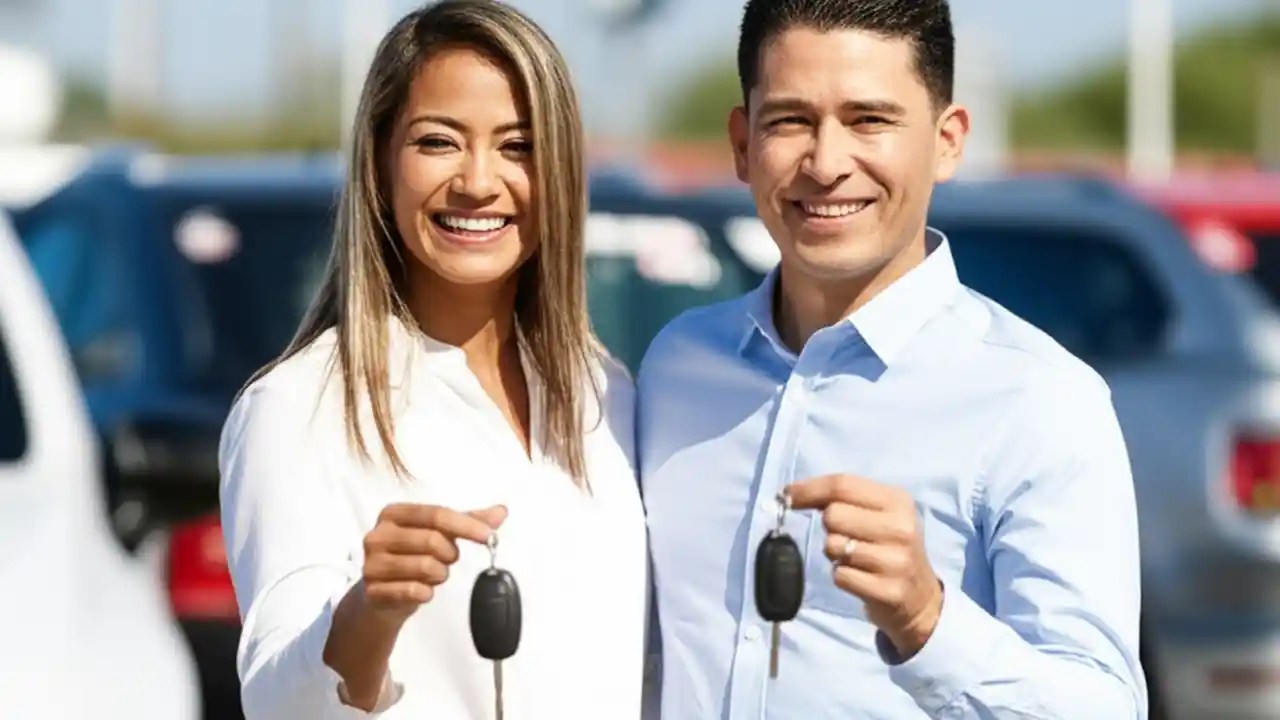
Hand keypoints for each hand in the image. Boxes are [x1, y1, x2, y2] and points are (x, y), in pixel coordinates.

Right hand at [359, 502, 507, 626]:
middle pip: (433, 540)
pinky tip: (421, 590)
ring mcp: (372, 564)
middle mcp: (377, 535)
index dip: (466, 525)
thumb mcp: (438, 534)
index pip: (436, 514)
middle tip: (446, 560)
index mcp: (393, 513)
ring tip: (431, 575)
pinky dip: (426, 592)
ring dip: (439, 574)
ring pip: (426, 566)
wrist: (381, 596)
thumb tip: (501, 511)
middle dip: (450, 554)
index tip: (488, 537)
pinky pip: (415, 591)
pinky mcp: (373, 590)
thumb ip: (468, 521)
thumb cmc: (412, 557)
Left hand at [787, 474, 941, 658]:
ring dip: (835, 553)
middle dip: (828, 526)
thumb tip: (791, 493)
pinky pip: (839, 575)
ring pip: (833, 546)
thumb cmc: (890, 547)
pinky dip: (841, 576)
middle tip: (846, 536)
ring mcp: (895, 561)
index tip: (787, 494)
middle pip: (833, 515)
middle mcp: (901, 528)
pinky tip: (860, 577)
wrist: (920, 599)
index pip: (842, 485)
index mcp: (898, 501)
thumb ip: (844, 499)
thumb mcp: (879, 514)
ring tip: (856, 558)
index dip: (809, 489)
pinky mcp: (887, 591)